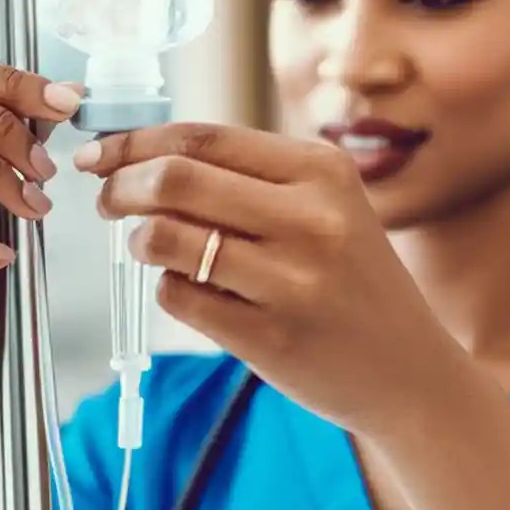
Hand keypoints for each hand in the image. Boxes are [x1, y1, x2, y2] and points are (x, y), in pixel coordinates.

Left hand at [74, 123, 463, 435]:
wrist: (409, 372)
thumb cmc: (353, 283)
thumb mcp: (328, 210)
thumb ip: (251, 180)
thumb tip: (141, 159)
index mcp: (323, 171)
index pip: (202, 137)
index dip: (135, 142)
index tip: (100, 153)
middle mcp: (313, 219)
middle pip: (174, 179)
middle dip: (120, 185)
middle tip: (106, 200)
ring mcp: (292, 281)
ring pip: (165, 238)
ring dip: (138, 240)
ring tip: (149, 248)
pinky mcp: (270, 337)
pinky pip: (177, 297)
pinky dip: (166, 289)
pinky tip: (191, 291)